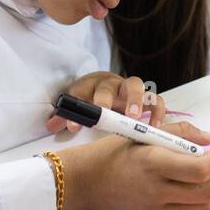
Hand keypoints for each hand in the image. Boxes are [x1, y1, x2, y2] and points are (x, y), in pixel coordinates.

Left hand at [46, 71, 167, 131]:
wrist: (108, 85)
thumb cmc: (90, 99)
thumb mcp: (76, 105)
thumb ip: (65, 115)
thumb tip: (52, 125)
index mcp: (90, 84)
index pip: (81, 92)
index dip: (76, 109)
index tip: (73, 126)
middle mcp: (110, 83)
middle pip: (109, 85)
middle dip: (106, 100)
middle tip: (105, 115)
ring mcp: (129, 89)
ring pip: (136, 86)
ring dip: (135, 101)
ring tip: (135, 118)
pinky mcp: (145, 97)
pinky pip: (155, 99)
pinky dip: (157, 110)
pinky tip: (154, 126)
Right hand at [58, 126, 209, 209]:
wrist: (84, 181)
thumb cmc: (114, 154)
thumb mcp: (145, 134)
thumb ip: (181, 134)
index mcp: (154, 163)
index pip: (202, 170)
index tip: (206, 157)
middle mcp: (155, 191)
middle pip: (208, 193)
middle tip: (202, 172)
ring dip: (202, 196)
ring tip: (188, 185)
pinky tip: (175, 199)